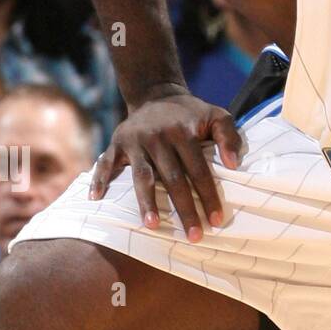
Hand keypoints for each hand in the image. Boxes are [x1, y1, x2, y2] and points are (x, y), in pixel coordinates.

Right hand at [88, 90, 241, 241]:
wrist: (156, 93)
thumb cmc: (191, 113)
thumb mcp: (216, 115)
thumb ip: (229, 136)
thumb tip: (234, 164)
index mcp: (183, 132)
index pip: (198, 170)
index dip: (208, 196)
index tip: (216, 221)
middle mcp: (158, 137)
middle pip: (172, 179)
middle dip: (184, 210)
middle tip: (194, 236)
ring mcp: (135, 140)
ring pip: (141, 176)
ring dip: (146, 202)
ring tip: (152, 226)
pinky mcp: (117, 142)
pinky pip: (106, 163)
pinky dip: (99, 179)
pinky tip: (96, 200)